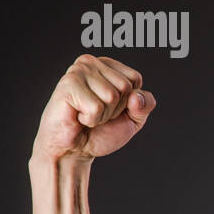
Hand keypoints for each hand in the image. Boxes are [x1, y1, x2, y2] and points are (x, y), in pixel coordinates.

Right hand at [32, 54, 155, 162]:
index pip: (135, 79)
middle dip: (115, 108)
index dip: (129, 101)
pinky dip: (90, 119)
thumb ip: (145, 104)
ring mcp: (78, 72)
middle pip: (125, 87)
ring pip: (111, 96)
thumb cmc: (101, 131)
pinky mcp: (67, 85)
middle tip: (96, 113)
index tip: (110, 107)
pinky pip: (95, 107)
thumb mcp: (134, 118)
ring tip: (86, 115)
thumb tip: (136, 96)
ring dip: (102, 115)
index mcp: (108, 66)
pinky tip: (78, 117)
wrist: (74, 149)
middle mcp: (91, 63)